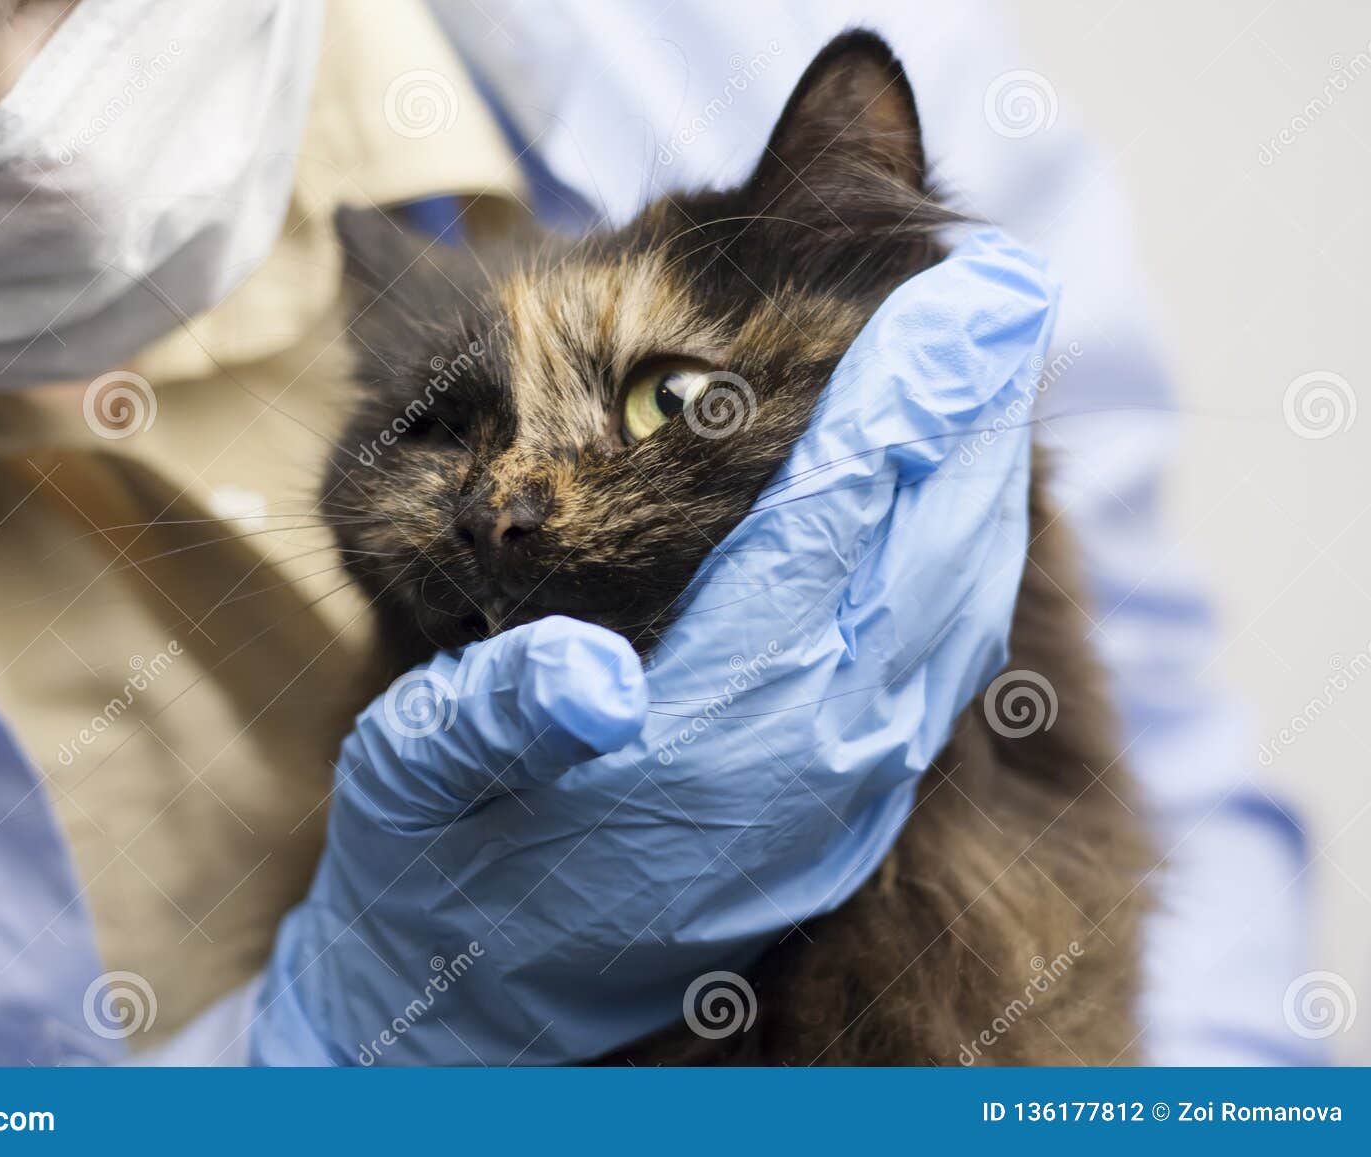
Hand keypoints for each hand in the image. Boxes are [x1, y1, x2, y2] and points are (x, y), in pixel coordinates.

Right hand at [253, 230, 1056, 1064]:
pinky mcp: (838, 828)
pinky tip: (956, 520)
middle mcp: (800, 777)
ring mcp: (834, 810)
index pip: (830, 541)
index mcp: (701, 749)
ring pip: (950, 626)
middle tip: (1005, 297)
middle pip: (924, 569)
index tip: (963, 300)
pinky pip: (935, 682)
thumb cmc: (430, 882)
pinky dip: (963, 581)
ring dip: (982, 493)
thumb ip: (487, 721)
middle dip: (971, 424)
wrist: (474, 1025)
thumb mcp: (410, 793)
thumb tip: (583, 673)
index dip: (901, 412)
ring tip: (990, 380)